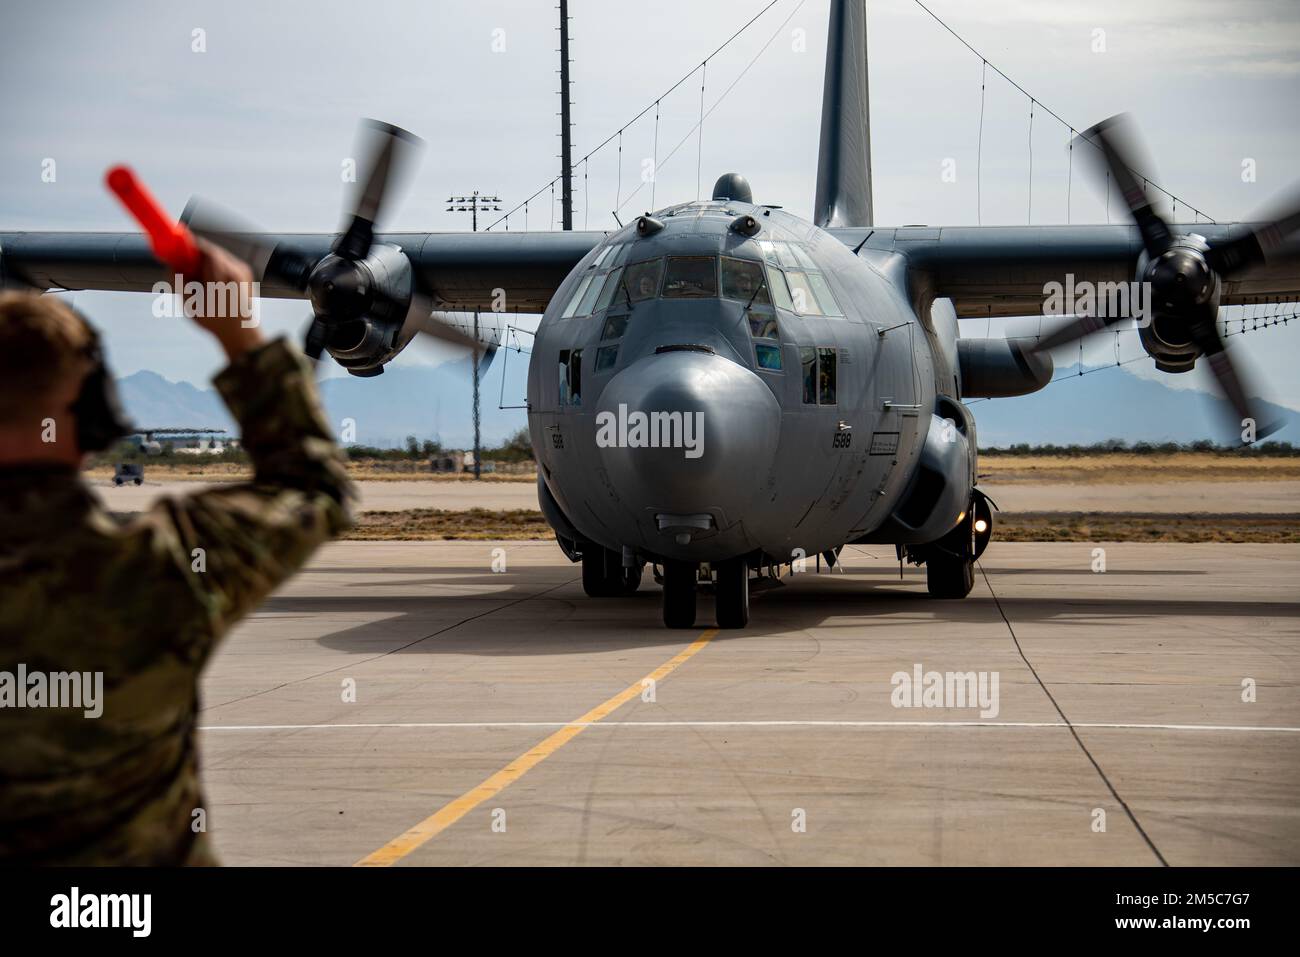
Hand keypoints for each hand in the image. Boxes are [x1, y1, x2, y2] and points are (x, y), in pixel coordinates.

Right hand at [182, 239, 263, 360]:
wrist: (242, 333)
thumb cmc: (214, 321)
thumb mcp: (190, 303)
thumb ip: (179, 281)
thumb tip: (171, 264)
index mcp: (221, 276)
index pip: (204, 249)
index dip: (189, 246)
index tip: (177, 247)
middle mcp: (235, 270)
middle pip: (212, 251)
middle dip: (197, 254)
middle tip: (184, 261)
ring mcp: (244, 271)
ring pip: (221, 257)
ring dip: (208, 262)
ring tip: (200, 279)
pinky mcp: (248, 275)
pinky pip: (229, 264)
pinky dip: (218, 268)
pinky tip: (212, 283)